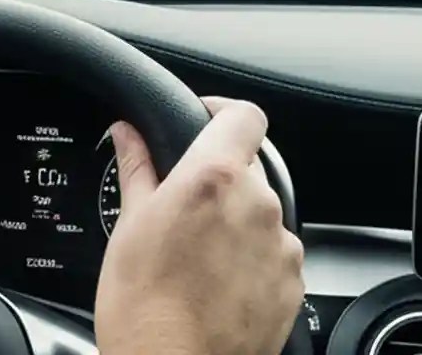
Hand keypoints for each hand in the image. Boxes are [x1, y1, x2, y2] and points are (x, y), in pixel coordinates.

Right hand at [95, 97, 303, 354]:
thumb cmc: (144, 310)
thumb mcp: (129, 227)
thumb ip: (138, 169)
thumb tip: (129, 135)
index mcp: (215, 178)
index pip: (244, 115)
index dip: (223, 112)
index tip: (206, 120)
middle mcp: (257, 205)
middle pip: (249, 168)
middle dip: (220, 180)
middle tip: (185, 210)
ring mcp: (281, 247)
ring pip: (261, 214)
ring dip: (237, 223)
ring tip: (198, 258)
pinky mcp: (292, 283)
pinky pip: (275, 255)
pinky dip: (252, 260)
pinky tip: (217, 284)